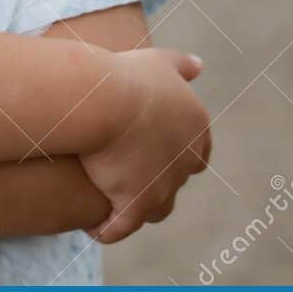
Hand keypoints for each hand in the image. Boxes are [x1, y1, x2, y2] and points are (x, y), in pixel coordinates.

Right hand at [79, 47, 211, 243]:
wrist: (106, 100)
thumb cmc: (128, 76)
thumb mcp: (160, 61)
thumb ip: (182, 65)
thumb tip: (200, 65)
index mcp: (196, 128)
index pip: (197, 153)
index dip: (174, 153)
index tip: (150, 149)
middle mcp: (187, 161)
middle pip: (174, 180)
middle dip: (156, 181)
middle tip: (126, 173)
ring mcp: (164, 186)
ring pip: (155, 209)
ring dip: (137, 208)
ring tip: (111, 203)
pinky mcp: (136, 204)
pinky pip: (120, 227)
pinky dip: (108, 230)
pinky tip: (92, 227)